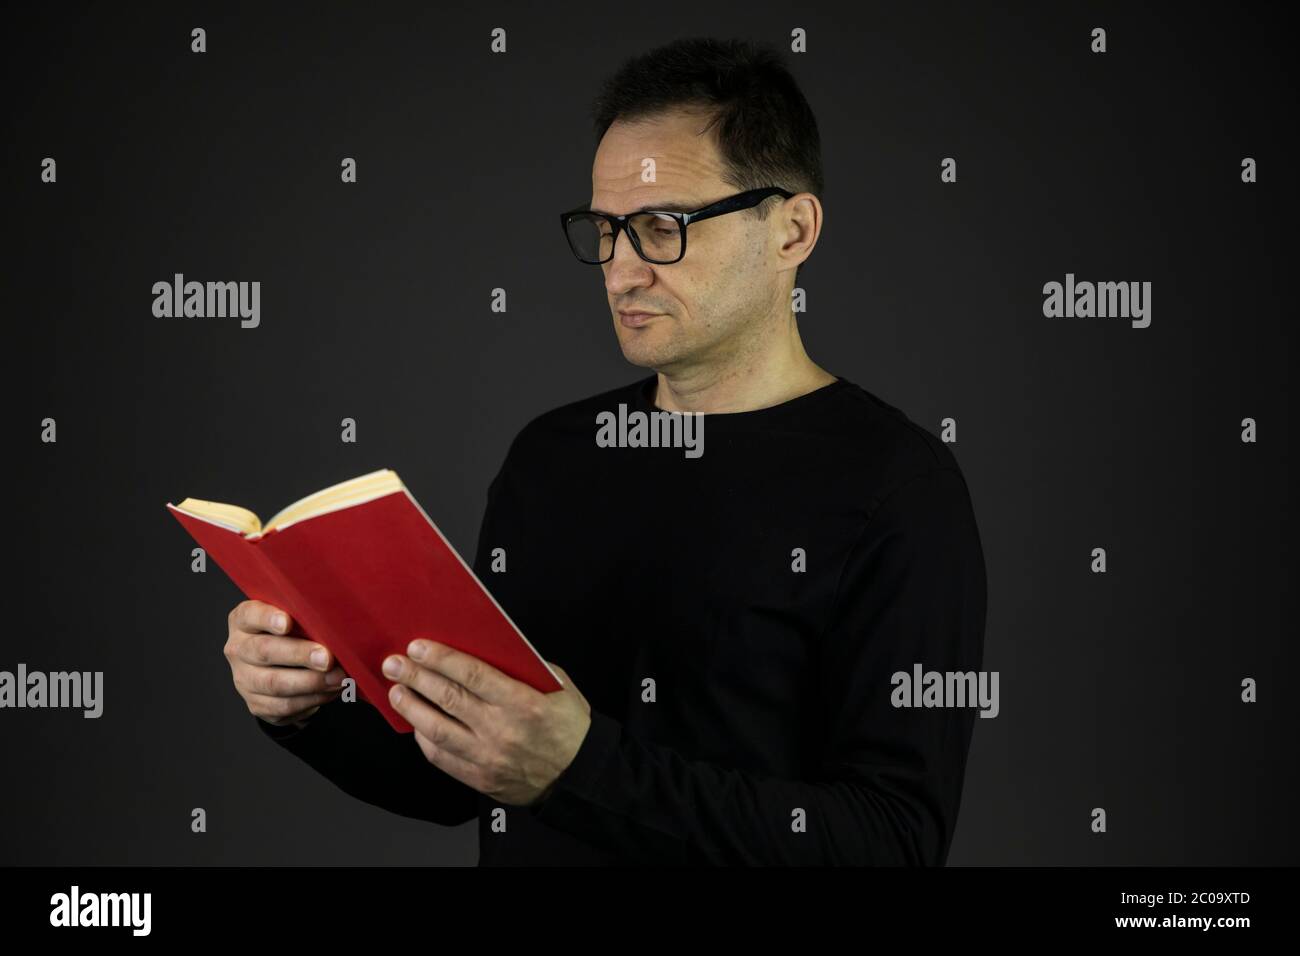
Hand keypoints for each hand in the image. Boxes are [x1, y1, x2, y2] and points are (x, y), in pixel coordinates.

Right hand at [224, 600, 347, 725]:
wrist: (280, 666)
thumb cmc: (293, 633)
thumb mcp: (295, 618)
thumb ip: (307, 617)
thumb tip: (338, 626)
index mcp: (243, 621)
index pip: (249, 615)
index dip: (267, 619)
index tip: (287, 623)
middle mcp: (238, 649)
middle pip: (264, 651)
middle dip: (299, 655)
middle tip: (327, 658)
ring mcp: (244, 679)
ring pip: (274, 684)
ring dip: (311, 683)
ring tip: (338, 678)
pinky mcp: (256, 704)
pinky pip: (283, 706)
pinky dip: (311, 699)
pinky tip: (331, 691)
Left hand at [381, 640, 590, 805]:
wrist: (578, 777)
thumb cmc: (569, 729)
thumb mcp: (560, 687)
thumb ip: (527, 668)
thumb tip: (491, 650)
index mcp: (523, 703)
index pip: (472, 674)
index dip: (441, 659)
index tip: (419, 647)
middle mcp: (501, 730)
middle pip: (448, 698)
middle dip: (416, 677)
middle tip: (395, 664)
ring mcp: (487, 757)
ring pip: (437, 729)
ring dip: (412, 708)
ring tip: (397, 692)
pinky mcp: (479, 777)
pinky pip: (442, 758)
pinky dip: (424, 739)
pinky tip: (416, 724)